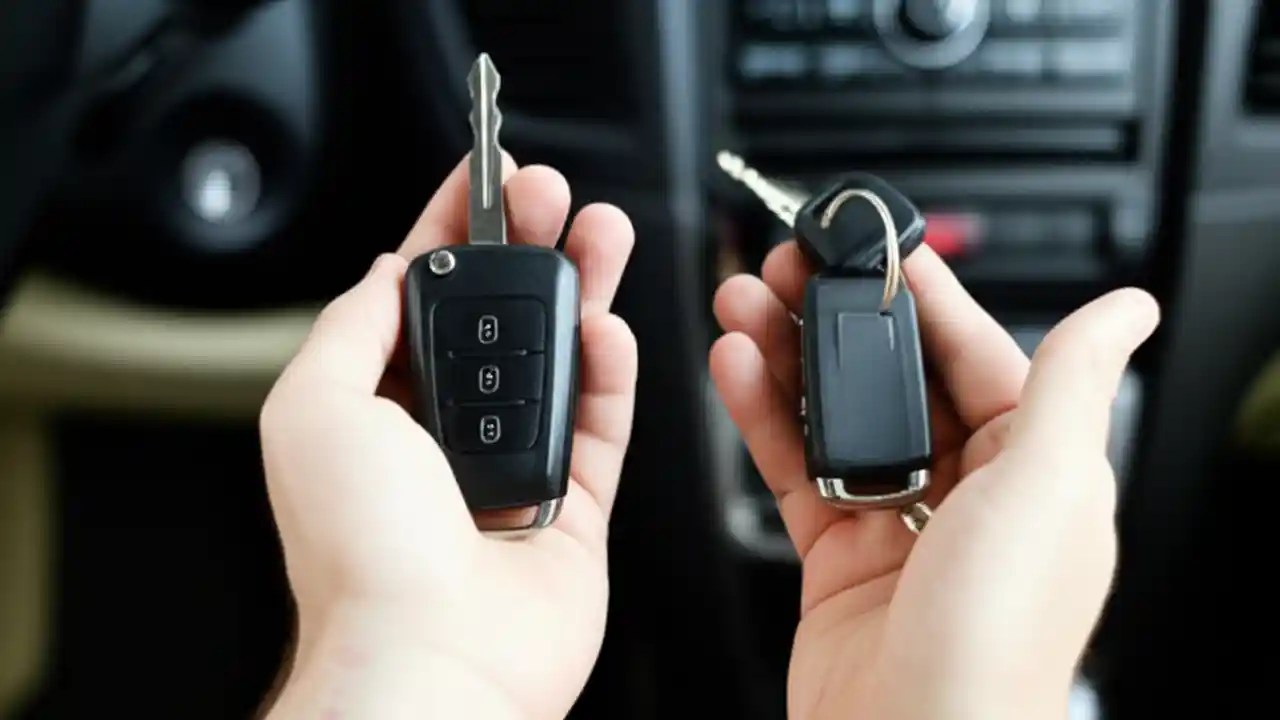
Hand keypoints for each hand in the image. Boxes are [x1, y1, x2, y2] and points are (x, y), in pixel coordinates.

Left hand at [259, 155, 636, 719]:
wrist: (432, 658)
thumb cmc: (362, 555)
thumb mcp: (312, 406)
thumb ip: (353, 324)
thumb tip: (392, 271)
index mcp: (376, 412)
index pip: (422, 298)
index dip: (453, 231)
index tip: (483, 179)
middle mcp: (444, 439)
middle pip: (499, 320)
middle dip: (527, 248)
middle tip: (552, 194)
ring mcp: (511, 471)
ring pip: (559, 363)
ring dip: (582, 292)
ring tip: (603, 233)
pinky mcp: (572, 509)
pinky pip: (602, 428)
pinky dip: (611, 374)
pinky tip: (610, 328)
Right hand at [710, 242, 1158, 719]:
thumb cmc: (992, 640)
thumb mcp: (1046, 486)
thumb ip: (1070, 384)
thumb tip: (1129, 307)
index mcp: (1035, 472)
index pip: (978, 354)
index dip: (924, 295)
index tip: (876, 246)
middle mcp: (969, 497)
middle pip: (897, 380)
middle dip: (841, 319)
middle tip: (790, 269)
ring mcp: (899, 527)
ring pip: (836, 417)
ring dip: (788, 357)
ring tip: (745, 303)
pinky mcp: (836, 559)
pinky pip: (794, 469)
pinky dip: (762, 416)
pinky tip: (737, 371)